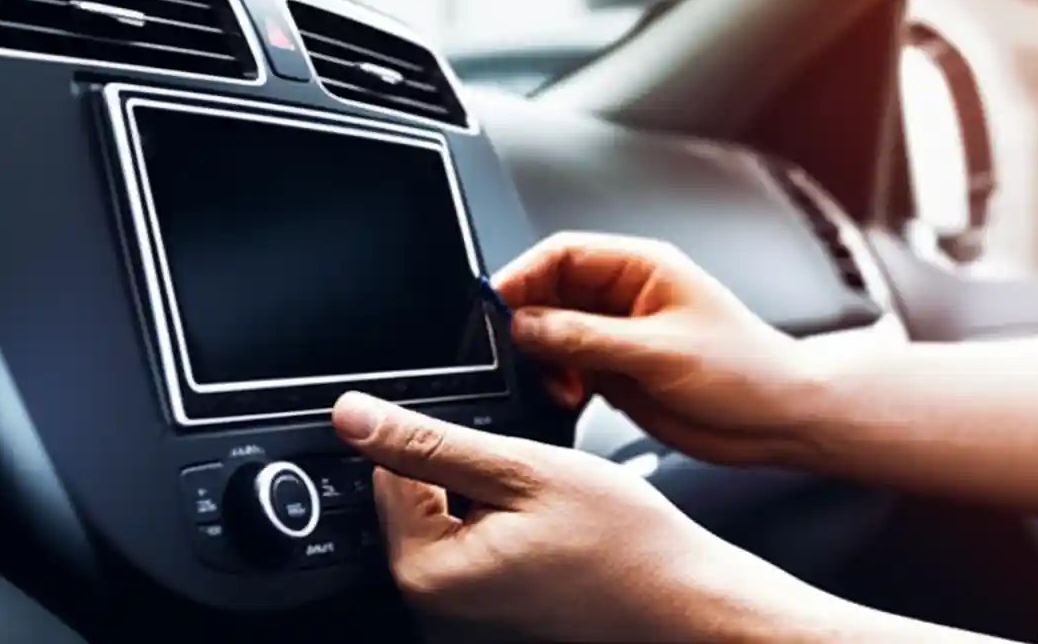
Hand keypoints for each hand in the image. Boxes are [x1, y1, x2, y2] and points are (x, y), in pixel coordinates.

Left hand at [331, 392, 852, 641]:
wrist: (684, 603)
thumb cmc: (625, 546)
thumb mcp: (523, 470)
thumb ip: (429, 442)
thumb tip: (353, 415)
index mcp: (427, 573)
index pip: (387, 474)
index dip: (443, 440)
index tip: (495, 444)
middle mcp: (432, 613)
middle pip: (414, 506)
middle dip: (464, 477)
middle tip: (530, 482)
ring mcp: (459, 625)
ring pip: (446, 529)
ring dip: (485, 505)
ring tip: (546, 514)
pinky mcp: (487, 626)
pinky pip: (472, 562)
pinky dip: (501, 536)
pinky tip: (546, 538)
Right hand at [493, 232, 823, 466]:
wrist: (782, 419)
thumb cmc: (747, 372)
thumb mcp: (660, 352)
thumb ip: (587, 338)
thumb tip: (527, 325)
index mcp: (642, 268)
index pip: (563, 254)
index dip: (523, 275)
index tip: (496, 305)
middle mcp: (627, 297)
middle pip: (550, 292)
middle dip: (528, 321)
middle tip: (518, 353)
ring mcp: (620, 335)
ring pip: (553, 333)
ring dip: (542, 358)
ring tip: (556, 382)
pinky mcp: (620, 372)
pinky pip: (568, 368)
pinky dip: (557, 382)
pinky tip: (569, 397)